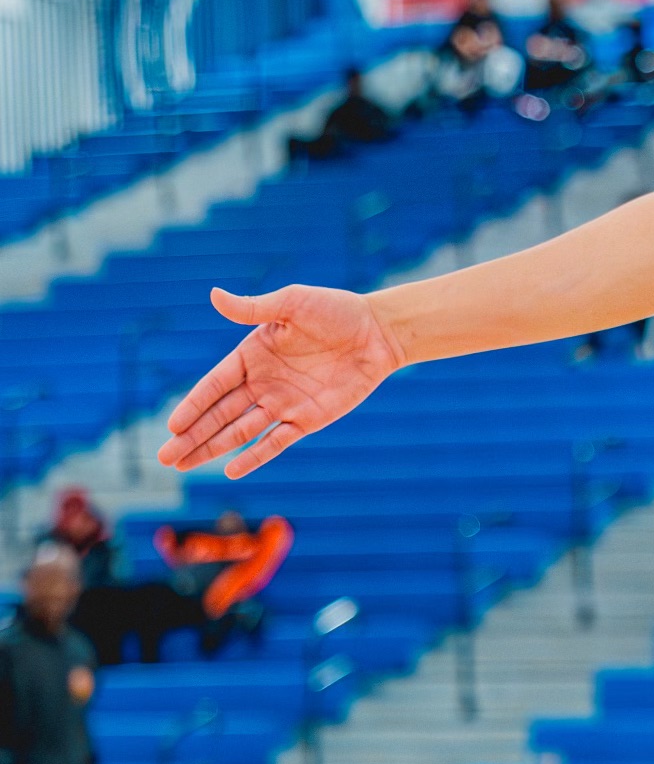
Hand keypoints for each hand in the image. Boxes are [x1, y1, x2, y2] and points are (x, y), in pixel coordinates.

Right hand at [157, 285, 405, 477]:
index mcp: (253, 355)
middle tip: (164, 457)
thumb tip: (214, 295)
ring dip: (212, 448)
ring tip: (182, 465)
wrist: (379, 332)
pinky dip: (253, 456)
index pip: (215, 384)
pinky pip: (274, 442)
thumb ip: (254, 308)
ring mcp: (283, 403)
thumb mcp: (293, 304)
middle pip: (220, 413)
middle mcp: (263, 382)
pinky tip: (231, 469)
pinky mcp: (307, 420)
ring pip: (239, 431)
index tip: (172, 425)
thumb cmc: (336, 311)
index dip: (194, 404)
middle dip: (192, 435)